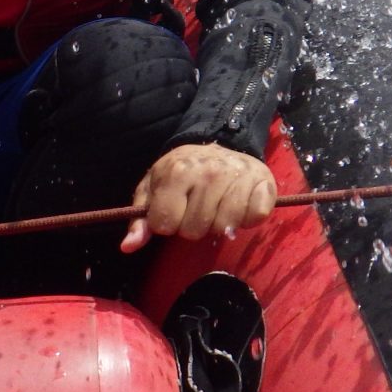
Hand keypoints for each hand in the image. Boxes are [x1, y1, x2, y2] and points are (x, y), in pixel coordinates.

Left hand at [120, 143, 276, 251]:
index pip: (164, 224)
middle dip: (193, 225)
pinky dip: (248, 218)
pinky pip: (255, 219)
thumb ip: (140, 219)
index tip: (173, 210)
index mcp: (177, 171)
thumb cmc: (182, 172)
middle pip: (194, 230)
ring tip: (218, 204)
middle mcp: (208, 172)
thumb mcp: (154, 188)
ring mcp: (238, 176)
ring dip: (220, 224)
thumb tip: (128, 247)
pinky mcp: (264, 184)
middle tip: (198, 207)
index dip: (166, 223)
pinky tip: (240, 202)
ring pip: (224, 228)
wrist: (222, 145)